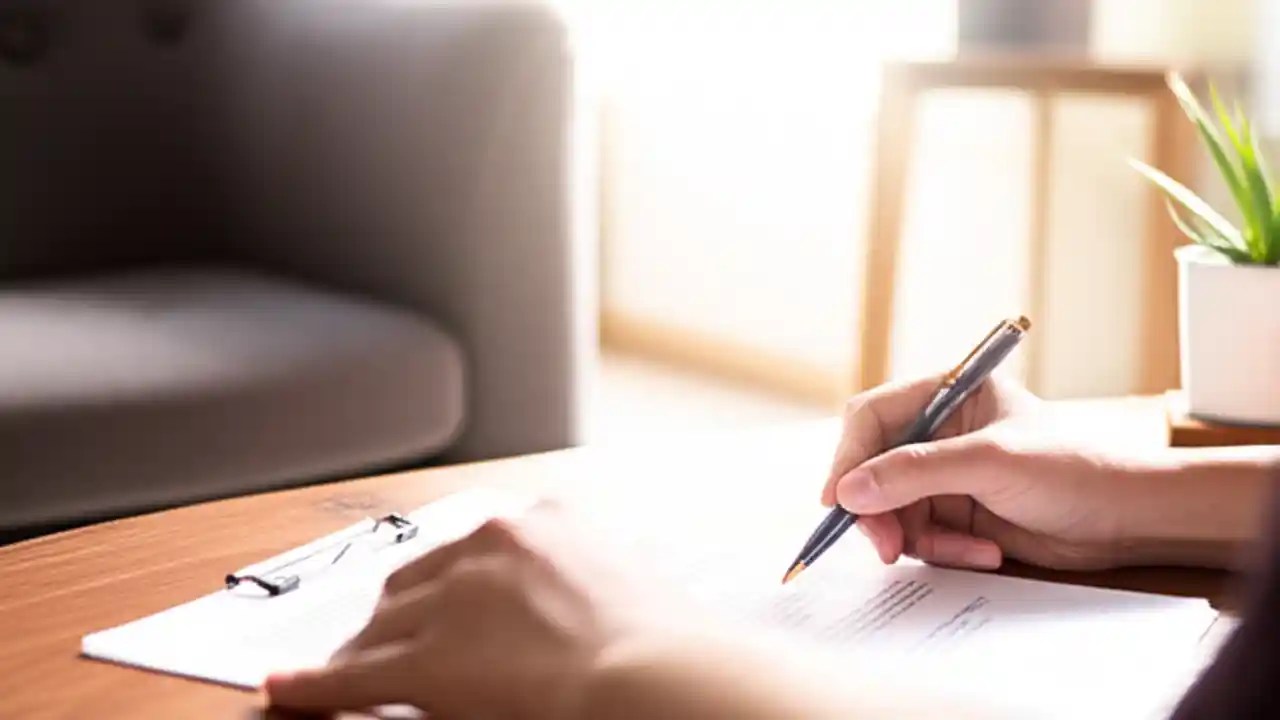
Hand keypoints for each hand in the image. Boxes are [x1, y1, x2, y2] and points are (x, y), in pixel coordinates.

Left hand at [264, 500, 684, 718]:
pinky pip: (352, 673)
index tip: (437, 604)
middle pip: (416, 580)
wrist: (660, 677)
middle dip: (399, 615)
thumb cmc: (668, 649)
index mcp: (543, 522)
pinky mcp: (428, 656)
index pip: (469, 551)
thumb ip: (582, 582)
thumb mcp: (626, 588)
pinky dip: (311, 682)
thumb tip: (572, 612)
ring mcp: (455, 598)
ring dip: (364, 648)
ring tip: (346, 674)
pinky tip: (287, 687)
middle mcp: (490, 545)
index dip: (444, 587)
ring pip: (382, 625)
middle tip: (388, 645)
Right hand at [821, 374, 1142, 570]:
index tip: (839, 500)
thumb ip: (915, 473)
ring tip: (963, 549)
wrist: (1124, 523)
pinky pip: (920, 534)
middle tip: (885, 546)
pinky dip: (943, 549)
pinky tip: (983, 551)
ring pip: (892, 509)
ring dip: (917, 537)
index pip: (873, 418)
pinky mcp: (956, 512)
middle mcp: (941, 431)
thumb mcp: (989, 465)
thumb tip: (849, 491)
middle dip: (880, 510)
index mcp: (949, 393)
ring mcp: (946, 474)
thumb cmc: (1072, 473)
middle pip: (874, 468)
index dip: (849, 457)